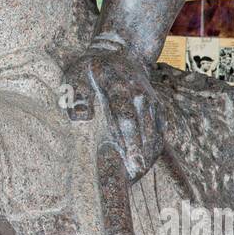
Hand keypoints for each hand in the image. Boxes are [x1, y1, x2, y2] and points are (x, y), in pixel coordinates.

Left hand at [59, 42, 164, 181]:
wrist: (121, 53)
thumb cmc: (91, 69)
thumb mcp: (75, 73)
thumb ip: (76, 94)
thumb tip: (81, 117)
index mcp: (119, 86)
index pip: (127, 117)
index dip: (130, 143)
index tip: (132, 165)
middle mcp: (141, 95)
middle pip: (144, 132)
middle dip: (140, 158)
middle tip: (130, 181)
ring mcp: (152, 102)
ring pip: (154, 136)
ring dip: (145, 158)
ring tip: (132, 179)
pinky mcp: (157, 109)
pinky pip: (158, 135)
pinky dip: (151, 152)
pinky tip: (139, 167)